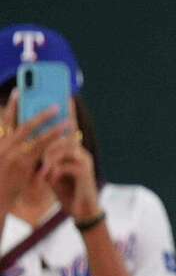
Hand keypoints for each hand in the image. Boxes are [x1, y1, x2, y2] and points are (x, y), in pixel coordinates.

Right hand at [0, 92, 68, 212]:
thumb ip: (12, 147)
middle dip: (39, 113)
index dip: (12, 106)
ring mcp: (12, 155)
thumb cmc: (1, 183)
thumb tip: (26, 135)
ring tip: (68, 119)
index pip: (4, 121)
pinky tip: (66, 134)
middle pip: (22, 124)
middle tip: (55, 104)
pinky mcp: (23, 164)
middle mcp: (2, 146)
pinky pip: (43, 148)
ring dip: (53, 125)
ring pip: (35, 135)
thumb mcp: (4, 161)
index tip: (19, 92)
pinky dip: (55, 139)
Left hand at [37, 134, 98, 219]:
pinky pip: (65, 167)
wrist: (82, 210)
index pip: (58, 139)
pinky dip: (54, 174)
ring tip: (43, 174)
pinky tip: (51, 182)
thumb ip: (45, 163)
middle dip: (45, 152)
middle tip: (38, 166)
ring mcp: (85, 162)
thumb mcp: (52, 174)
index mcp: (76, 152)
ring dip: (49, 162)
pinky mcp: (85, 173)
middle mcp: (82, 153)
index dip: (44, 145)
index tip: (36, 160)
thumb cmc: (66, 192)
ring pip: (62, 151)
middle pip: (60, 142)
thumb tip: (30, 153)